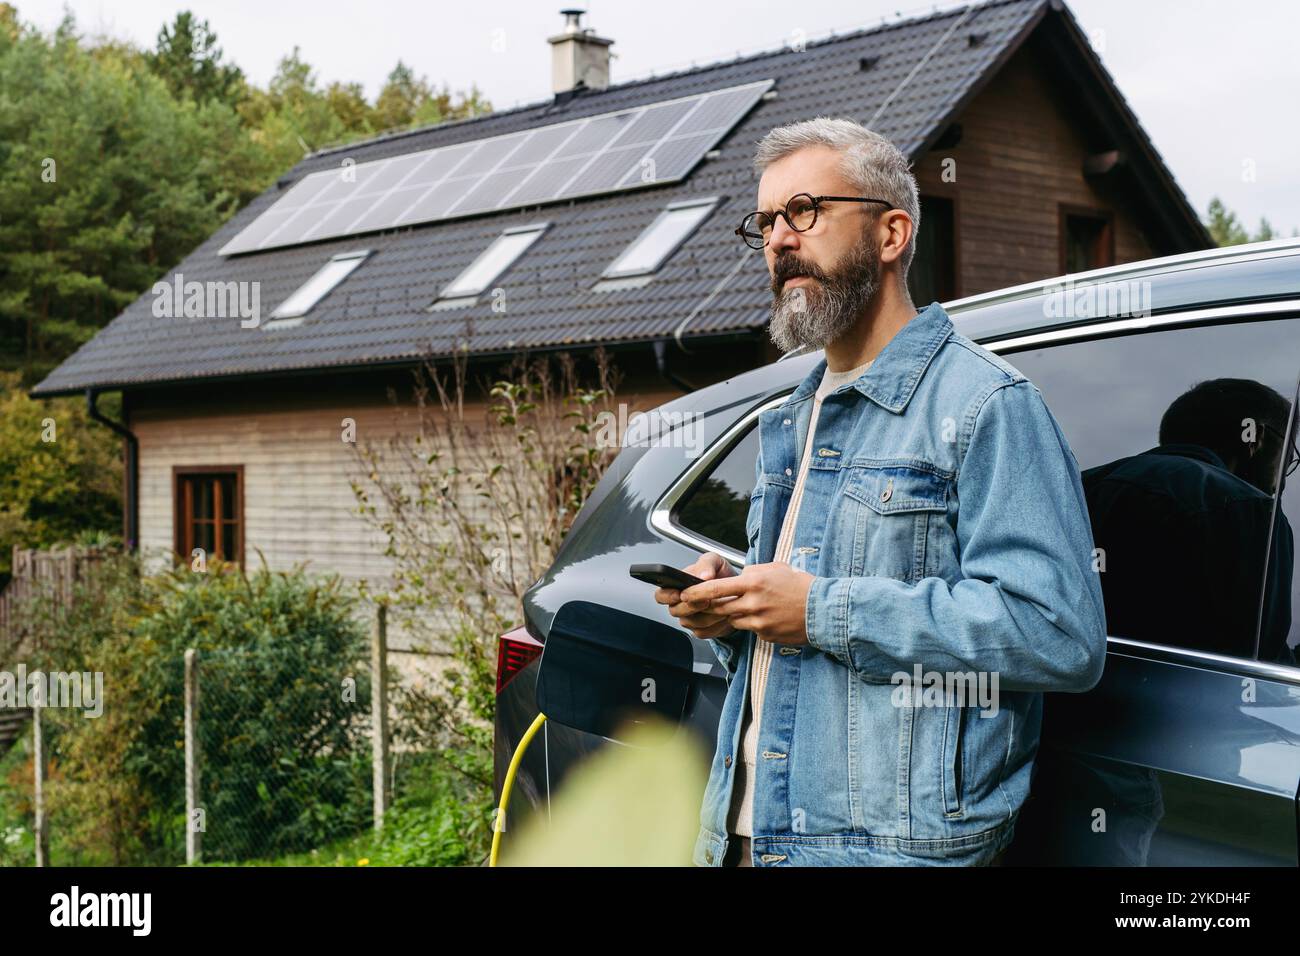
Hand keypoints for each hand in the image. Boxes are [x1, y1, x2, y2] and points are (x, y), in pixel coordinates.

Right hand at [654, 552, 739, 639]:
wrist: (738, 592)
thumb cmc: (722, 576)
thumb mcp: (716, 561)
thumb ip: (706, 563)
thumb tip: (703, 575)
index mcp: (677, 586)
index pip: (661, 594)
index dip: (667, 596)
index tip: (679, 594)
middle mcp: (680, 603)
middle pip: (675, 611)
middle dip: (691, 606)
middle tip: (707, 600)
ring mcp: (690, 618)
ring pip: (690, 622)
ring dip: (708, 614)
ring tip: (722, 605)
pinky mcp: (701, 629)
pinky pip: (703, 631)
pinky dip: (716, 624)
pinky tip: (724, 615)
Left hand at [679, 561, 814, 645]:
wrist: (824, 610)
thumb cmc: (801, 586)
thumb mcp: (775, 569)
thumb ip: (752, 573)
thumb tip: (738, 577)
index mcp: (754, 582)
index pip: (715, 588)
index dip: (696, 593)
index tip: (684, 593)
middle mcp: (753, 603)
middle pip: (718, 607)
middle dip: (708, 606)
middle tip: (701, 603)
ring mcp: (759, 622)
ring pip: (732, 619)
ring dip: (733, 614)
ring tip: (748, 606)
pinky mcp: (765, 635)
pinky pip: (749, 630)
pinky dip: (752, 624)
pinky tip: (767, 617)